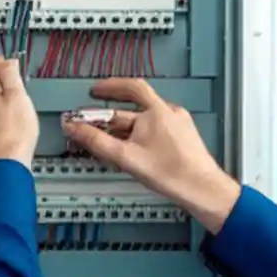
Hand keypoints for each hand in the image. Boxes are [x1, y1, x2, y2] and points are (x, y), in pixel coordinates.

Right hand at [62, 78, 240, 233]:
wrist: (203, 190)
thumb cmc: (171, 173)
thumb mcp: (126, 157)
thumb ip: (96, 141)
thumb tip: (73, 128)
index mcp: (157, 111)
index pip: (131, 87)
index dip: (110, 87)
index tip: (94, 92)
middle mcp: (169, 113)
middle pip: (133, 110)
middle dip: (109, 119)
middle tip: (90, 128)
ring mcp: (178, 125)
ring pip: (143, 123)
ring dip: (122, 131)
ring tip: (107, 146)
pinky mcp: (182, 139)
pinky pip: (154, 132)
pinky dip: (138, 138)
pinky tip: (130, 154)